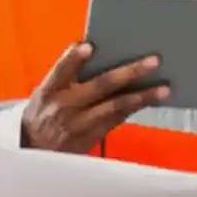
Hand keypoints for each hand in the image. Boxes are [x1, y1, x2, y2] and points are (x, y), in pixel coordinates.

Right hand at [20, 42, 169, 153]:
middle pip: (99, 87)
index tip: (88, 47)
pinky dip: (135, 108)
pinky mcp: (90, 139)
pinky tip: (151, 100)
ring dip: (142, 97)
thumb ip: (67, 74)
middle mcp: (64, 107)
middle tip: (152, 61)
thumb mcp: (45, 90)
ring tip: (164, 88)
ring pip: (115, 107)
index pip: (60, 70)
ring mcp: (78, 125)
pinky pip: (116, 121)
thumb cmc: (44, 111)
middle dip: (128, 73)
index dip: (73, 59)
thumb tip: (97, 52)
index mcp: (48, 90)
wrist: (33, 149)